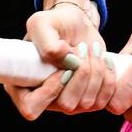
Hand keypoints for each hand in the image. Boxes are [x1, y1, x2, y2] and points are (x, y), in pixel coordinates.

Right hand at [2, 0, 115, 119]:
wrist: (76, 25)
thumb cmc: (54, 24)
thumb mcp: (42, 23)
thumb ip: (46, 42)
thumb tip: (64, 59)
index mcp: (23, 86)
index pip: (31, 107)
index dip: (50, 90)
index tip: (62, 66)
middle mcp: (46, 100)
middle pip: (67, 105)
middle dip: (80, 74)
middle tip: (80, 48)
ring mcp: (68, 103)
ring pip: (87, 103)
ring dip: (95, 71)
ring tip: (91, 49)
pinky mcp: (88, 100)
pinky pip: (104, 100)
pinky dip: (108, 76)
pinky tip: (103, 58)